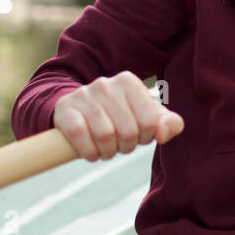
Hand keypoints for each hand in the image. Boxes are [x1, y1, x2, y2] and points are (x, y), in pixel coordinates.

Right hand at [52, 71, 184, 160]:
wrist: (78, 110)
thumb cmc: (120, 117)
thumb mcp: (148, 117)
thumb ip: (169, 124)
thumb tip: (163, 134)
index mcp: (129, 82)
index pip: (149, 122)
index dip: (145, 137)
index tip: (138, 136)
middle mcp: (106, 84)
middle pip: (128, 131)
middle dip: (127, 147)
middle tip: (120, 145)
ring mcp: (83, 95)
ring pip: (105, 135)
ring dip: (108, 152)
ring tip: (106, 149)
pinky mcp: (65, 109)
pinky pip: (79, 135)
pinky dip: (88, 152)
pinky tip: (91, 152)